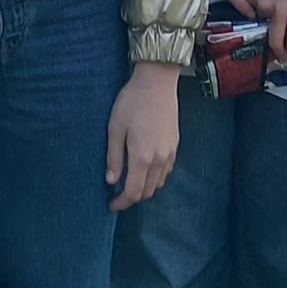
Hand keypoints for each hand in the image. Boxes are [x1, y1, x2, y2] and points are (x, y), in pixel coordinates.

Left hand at [106, 60, 181, 208]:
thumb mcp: (115, 128)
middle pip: (147, 192)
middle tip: (118, 195)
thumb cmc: (132, 102)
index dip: (121, 203)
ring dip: (144, 188)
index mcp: (142, 157)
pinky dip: (155, 177)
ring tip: (129, 181)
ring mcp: (170, 153)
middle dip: (132, 197)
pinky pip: (166, 171)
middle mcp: (159, 159)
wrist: (157, 82)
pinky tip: (144, 169)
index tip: (111, 205)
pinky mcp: (175, 145)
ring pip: (158, 183)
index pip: (133, 192)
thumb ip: (113, 157)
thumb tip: (111, 181)